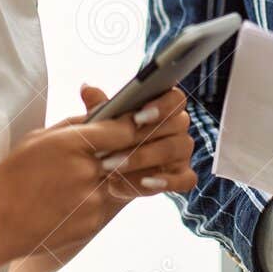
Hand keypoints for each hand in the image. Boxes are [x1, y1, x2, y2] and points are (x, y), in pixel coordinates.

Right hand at [0, 87, 194, 268]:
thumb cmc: (14, 177)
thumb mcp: (40, 139)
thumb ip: (77, 125)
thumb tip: (104, 111)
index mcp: (72, 144)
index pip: (122, 127)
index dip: (145, 117)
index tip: (159, 108)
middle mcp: (86, 171)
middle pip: (136, 151)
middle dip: (157, 139)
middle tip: (170, 129)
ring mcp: (93, 199)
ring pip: (135, 177)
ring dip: (149, 166)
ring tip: (162, 155)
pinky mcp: (94, 221)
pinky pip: (119, 200)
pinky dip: (126, 188)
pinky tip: (134, 180)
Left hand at [77, 85, 196, 199]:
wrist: (113, 174)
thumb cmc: (111, 140)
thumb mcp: (102, 123)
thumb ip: (99, 107)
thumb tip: (86, 89)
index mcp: (165, 107)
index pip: (176, 98)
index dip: (162, 105)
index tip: (138, 117)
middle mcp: (179, 127)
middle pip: (176, 125)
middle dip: (144, 136)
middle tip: (115, 146)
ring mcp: (182, 152)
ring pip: (176, 150)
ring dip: (144, 159)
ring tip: (116, 167)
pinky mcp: (183, 176)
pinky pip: (186, 180)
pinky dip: (168, 181)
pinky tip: (145, 183)